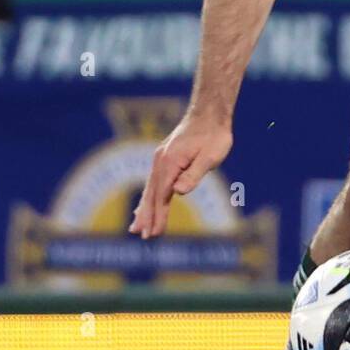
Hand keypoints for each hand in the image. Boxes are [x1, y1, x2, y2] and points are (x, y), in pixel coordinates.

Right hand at [129, 112, 232, 239]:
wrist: (209, 113)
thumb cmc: (214, 135)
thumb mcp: (210, 156)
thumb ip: (194, 174)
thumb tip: (178, 192)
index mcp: (170, 163)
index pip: (162, 196)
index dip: (158, 216)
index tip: (154, 234)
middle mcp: (161, 162)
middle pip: (152, 194)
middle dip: (147, 216)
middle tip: (142, 236)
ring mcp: (160, 159)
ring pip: (150, 189)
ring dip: (144, 208)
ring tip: (135, 227)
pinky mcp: (165, 158)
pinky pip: (153, 182)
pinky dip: (148, 196)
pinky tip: (144, 205)